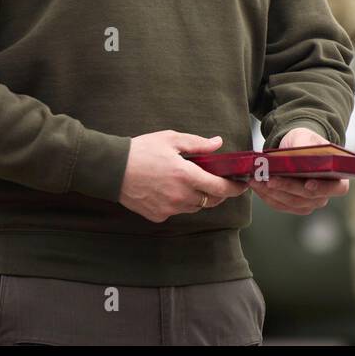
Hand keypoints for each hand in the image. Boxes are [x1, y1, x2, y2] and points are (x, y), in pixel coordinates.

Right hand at [119, 130, 248, 222]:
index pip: (220, 188)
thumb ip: (198, 144)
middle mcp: (180, 196)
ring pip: (194, 207)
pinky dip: (179, 203)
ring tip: (190, 182)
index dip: (234, 188)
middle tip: (216, 181)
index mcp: (186, 175)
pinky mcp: (158, 215)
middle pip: (210, 200)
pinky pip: (176, 211)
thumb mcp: (171, 140)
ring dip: (198, 197)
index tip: (242, 185)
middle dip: (218, 193)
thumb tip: (217, 143)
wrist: (112, 169)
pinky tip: (169, 190)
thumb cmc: (141, 151)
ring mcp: (169, 208)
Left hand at [247, 126, 348, 214]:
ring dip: (272, 192)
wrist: (293, 148)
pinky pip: (280, 205)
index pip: (336, 188)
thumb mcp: (306, 138)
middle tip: (270, 179)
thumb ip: (306, 146)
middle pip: (307, 197)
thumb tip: (304, 154)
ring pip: (291, 202)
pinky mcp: (293, 206)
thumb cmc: (304, 142)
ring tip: (257, 180)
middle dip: (287, 188)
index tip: (308, 184)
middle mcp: (325, 194)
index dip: (322, 188)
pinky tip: (256, 185)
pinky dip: (266, 196)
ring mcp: (309, 203)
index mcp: (337, 177)